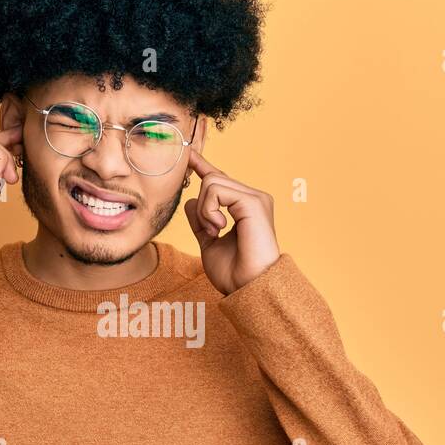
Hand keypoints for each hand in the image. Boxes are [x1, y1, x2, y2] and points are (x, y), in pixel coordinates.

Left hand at [182, 149, 279, 294]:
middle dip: (201, 206)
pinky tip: (219, 227)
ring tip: (215, 231)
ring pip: (211, 182)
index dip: (202, 166)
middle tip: (210, 231)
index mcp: (244, 206)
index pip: (220, 180)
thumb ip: (200, 221)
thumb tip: (190, 200)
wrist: (248, 288)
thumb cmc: (234, 273)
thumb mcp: (209, 243)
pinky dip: (209, 210)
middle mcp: (253, 198)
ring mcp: (255, 198)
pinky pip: (216, 190)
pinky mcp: (253, 201)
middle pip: (212, 178)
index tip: (188, 155)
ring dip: (204, 210)